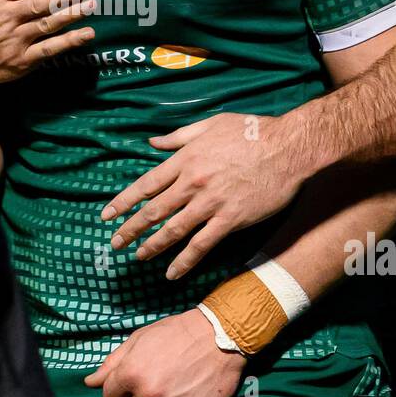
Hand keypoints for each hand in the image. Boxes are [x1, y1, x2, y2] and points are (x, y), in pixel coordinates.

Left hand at [83, 310, 245, 396]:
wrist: (219, 336)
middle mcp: (148, 396)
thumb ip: (112, 363)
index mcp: (131, 375)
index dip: (118, 391)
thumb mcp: (139, 339)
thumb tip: (89, 383)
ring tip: (171, 391)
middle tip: (153, 387)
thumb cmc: (175, 333)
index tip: (129, 385)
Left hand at [101, 112, 309, 279]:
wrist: (288, 147)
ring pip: (172, 230)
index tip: (107, 215)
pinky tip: (172, 273)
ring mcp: (210, 203)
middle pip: (154, 210)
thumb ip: (179, 136)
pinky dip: (184, 261)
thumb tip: (152, 142)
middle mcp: (192, 183)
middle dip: (131, 228)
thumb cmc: (252, 131)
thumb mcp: (211, 124)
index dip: (124, 202)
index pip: (146, 184)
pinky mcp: (230, 220)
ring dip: (152, 246)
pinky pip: (201, 245)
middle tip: (115, 243)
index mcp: (186, 159)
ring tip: (138, 257)